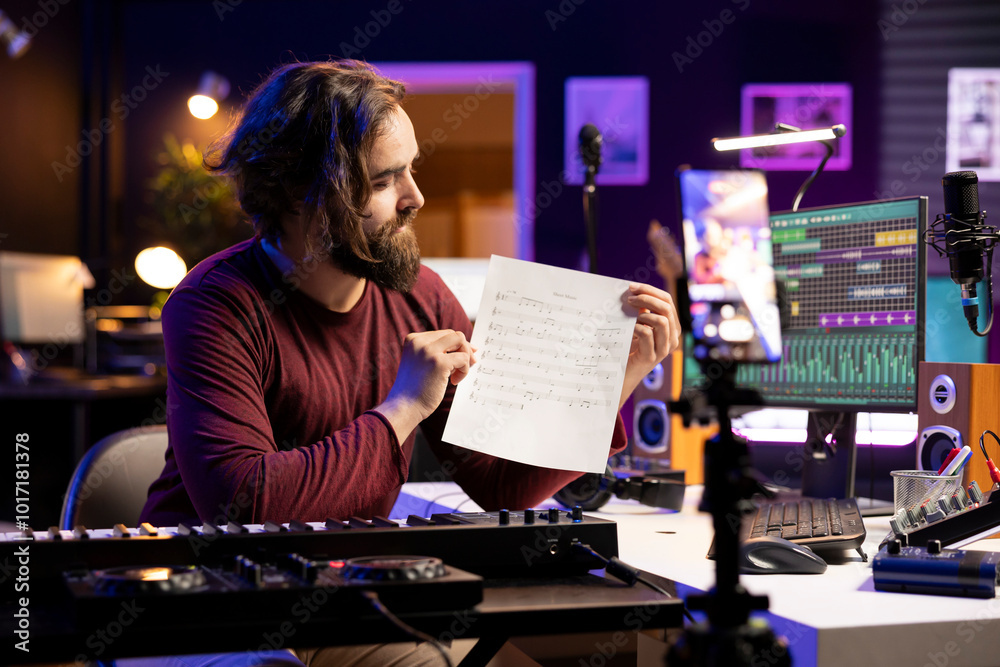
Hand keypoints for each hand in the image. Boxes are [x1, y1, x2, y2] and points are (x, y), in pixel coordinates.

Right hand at [378, 330, 475, 441]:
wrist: (403, 407)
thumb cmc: (415, 389)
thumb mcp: (422, 363)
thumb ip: (438, 352)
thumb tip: (469, 346)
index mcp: (413, 339)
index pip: (444, 334)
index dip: (456, 346)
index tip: (462, 359)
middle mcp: (419, 341)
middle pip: (454, 335)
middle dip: (465, 349)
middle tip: (468, 365)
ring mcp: (429, 351)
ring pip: (461, 341)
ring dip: (465, 359)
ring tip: (457, 376)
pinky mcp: (439, 362)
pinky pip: (463, 358)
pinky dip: (464, 371)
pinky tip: (454, 382)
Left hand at [620, 283, 680, 408]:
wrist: (622, 375)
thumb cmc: (629, 348)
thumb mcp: (637, 325)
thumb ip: (641, 311)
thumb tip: (634, 291)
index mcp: (671, 327)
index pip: (668, 300)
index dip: (650, 290)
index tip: (632, 286)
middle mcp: (672, 338)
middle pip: (667, 308)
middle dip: (647, 298)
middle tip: (629, 297)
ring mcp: (664, 349)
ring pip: (662, 320)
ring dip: (644, 312)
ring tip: (630, 312)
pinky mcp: (651, 357)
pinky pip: (648, 334)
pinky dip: (637, 326)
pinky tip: (628, 327)